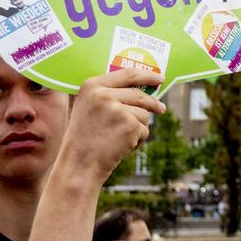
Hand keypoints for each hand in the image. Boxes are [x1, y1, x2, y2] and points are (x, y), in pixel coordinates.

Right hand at [58, 68, 165, 183]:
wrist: (79, 166)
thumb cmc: (83, 140)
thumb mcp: (88, 108)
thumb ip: (108, 94)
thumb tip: (140, 88)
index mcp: (92, 86)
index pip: (127, 73)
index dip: (147, 75)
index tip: (159, 78)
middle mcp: (104, 94)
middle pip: (139, 94)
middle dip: (153, 103)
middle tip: (161, 108)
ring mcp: (117, 109)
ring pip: (143, 114)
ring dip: (138, 128)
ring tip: (119, 140)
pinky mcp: (129, 125)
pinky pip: (144, 130)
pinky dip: (137, 141)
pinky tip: (121, 147)